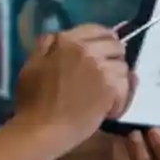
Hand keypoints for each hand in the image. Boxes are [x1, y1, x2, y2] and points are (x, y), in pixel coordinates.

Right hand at [13, 24, 131, 153]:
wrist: (41, 129)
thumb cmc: (32, 100)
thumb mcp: (33, 64)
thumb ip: (47, 45)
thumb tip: (59, 35)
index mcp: (68, 41)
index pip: (98, 30)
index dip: (104, 40)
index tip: (104, 52)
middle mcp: (88, 51)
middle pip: (116, 46)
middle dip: (114, 59)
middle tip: (107, 75)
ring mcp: (101, 69)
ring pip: (124, 68)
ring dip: (118, 81)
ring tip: (107, 95)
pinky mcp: (111, 90)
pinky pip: (126, 88)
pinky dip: (121, 101)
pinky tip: (109, 110)